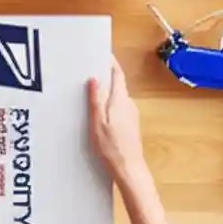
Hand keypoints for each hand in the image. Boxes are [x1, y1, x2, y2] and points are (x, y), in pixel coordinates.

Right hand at [87, 58, 148, 185]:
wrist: (129, 168)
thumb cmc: (111, 147)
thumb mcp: (97, 122)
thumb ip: (96, 100)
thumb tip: (94, 79)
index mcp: (120, 100)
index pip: (118, 74)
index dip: (111, 63)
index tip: (103, 55)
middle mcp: (129, 104)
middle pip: (117, 85)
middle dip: (106, 78)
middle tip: (90, 73)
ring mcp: (131, 115)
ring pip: (118, 98)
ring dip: (107, 94)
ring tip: (91, 94)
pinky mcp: (130, 125)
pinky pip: (118, 109)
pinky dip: (109, 106)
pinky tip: (99, 115)